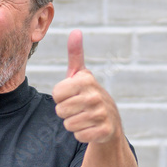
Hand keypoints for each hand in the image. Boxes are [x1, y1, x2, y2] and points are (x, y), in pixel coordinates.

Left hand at [52, 30, 121, 144]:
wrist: (110, 121)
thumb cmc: (88, 95)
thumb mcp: (81, 75)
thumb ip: (75, 54)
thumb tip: (75, 31)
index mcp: (86, 80)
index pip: (56, 94)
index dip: (61, 97)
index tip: (73, 95)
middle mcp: (96, 95)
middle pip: (60, 110)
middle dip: (66, 112)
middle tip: (79, 109)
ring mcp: (102, 114)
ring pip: (68, 124)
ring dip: (73, 124)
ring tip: (85, 118)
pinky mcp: (105, 131)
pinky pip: (79, 136)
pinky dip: (82, 135)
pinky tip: (91, 128)